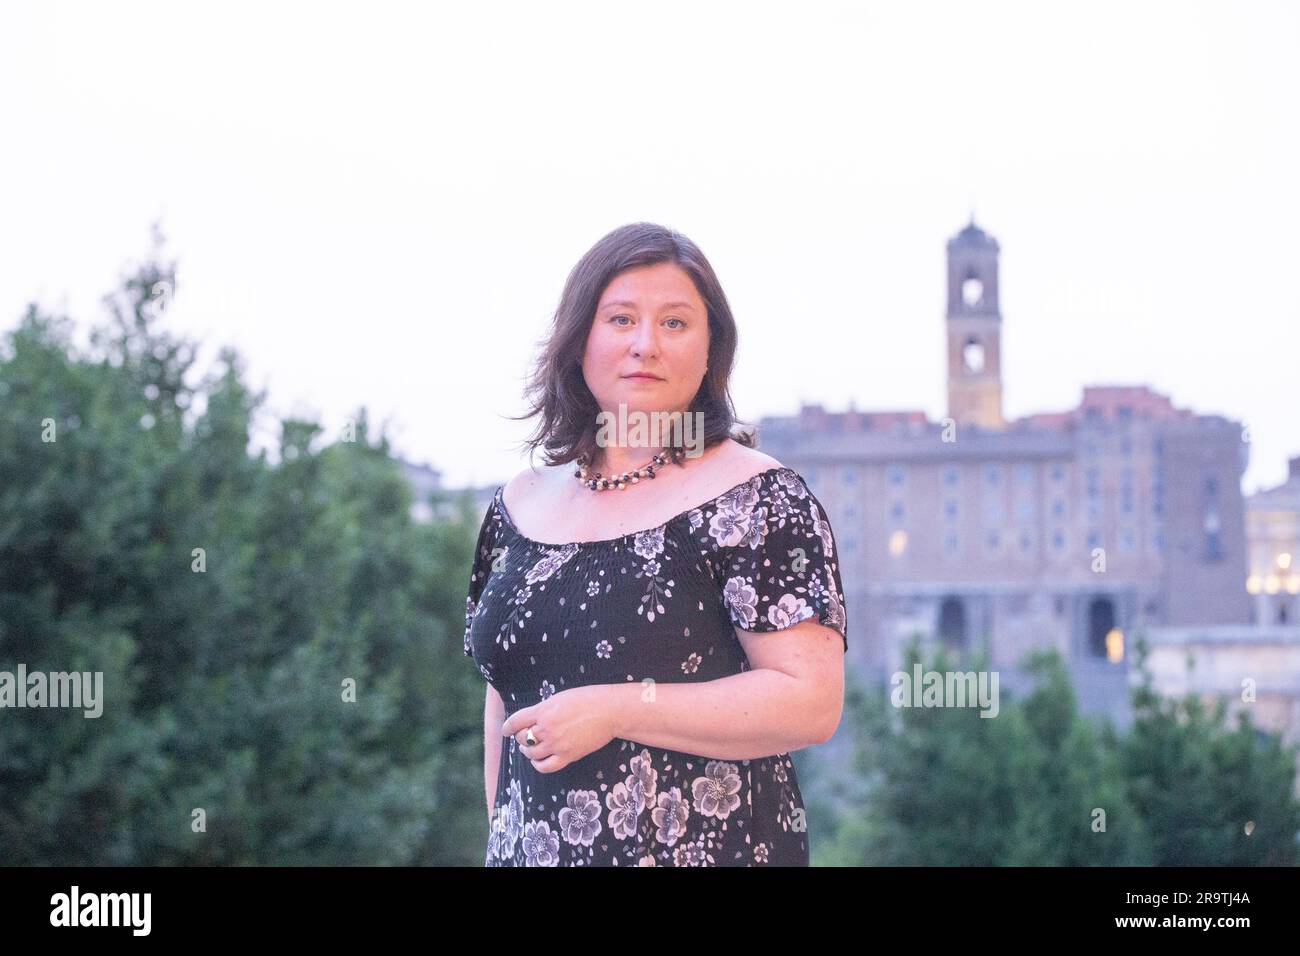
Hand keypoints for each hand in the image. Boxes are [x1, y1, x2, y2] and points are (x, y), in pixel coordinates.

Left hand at [500, 685, 618, 773]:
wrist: (610, 711)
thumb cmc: (588, 699)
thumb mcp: (560, 698)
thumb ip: (544, 709)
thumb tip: (533, 719)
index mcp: (543, 710)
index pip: (516, 721)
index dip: (508, 727)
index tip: (506, 730)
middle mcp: (547, 728)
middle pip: (523, 738)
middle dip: (520, 738)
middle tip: (524, 737)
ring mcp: (556, 743)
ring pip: (531, 753)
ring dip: (528, 751)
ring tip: (529, 749)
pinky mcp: (568, 755)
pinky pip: (545, 766)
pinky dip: (538, 765)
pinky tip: (538, 760)